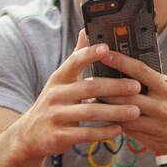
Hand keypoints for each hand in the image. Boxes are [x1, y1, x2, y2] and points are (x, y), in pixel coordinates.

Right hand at [12, 29, 141, 159]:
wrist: (29, 136)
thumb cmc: (55, 102)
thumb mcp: (61, 80)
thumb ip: (77, 57)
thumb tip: (87, 30)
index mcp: (59, 78)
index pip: (74, 62)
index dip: (89, 55)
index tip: (107, 49)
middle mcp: (55, 95)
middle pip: (89, 88)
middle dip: (115, 87)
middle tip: (137, 86)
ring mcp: (55, 116)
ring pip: (90, 112)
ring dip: (115, 111)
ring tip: (136, 111)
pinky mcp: (58, 136)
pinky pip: (85, 134)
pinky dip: (104, 132)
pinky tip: (119, 130)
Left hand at [97, 41, 166, 158]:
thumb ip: (157, 82)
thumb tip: (135, 74)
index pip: (139, 71)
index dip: (119, 61)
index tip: (103, 52)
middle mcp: (161, 108)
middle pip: (123, 97)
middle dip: (103, 90)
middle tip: (87, 82)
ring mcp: (156, 127)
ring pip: (122, 117)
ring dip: (106, 110)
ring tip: (92, 103)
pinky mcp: (154, 142)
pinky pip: (130, 132)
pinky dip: (118, 124)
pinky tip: (109, 120)